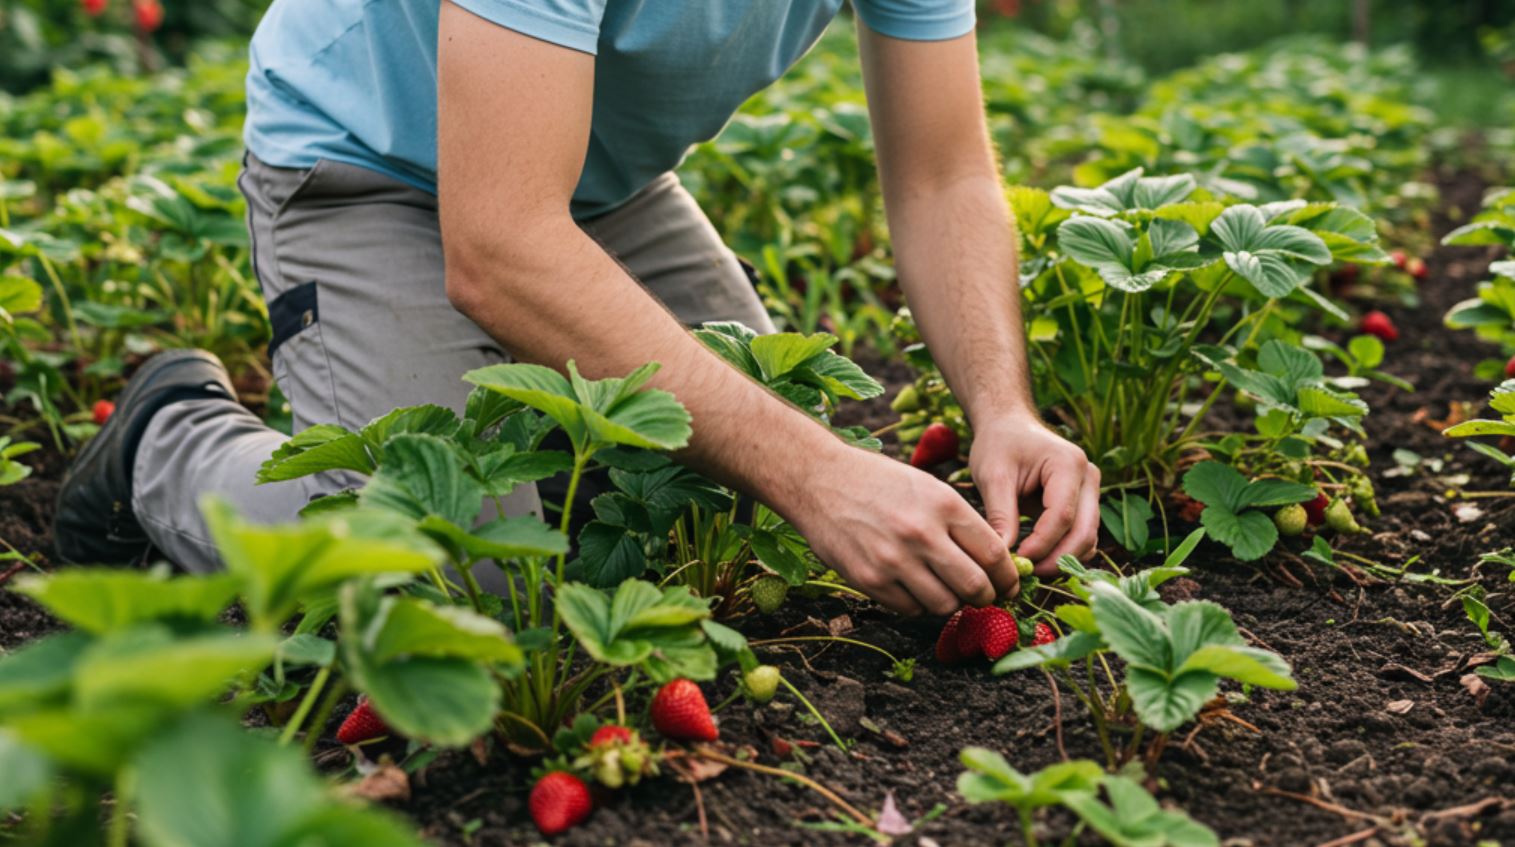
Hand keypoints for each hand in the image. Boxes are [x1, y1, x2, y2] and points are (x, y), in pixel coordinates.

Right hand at [782, 444, 1017, 615]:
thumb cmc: (879, 482)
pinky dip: (920, 605)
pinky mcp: (870, 580)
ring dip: (953, 603)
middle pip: (975, 586)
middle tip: (986, 597)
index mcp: (945, 505)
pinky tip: (915, 588)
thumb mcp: (928, 487)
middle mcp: (922, 533)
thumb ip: (961, 523)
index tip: (1008, 585)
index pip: (994, 554)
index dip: (1007, 577)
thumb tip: (994, 562)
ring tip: (947, 591)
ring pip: (945, 604)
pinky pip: (911, 609)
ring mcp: (894, 560)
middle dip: (987, 597)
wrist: (819, 480)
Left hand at [969, 413, 1100, 575]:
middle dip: (1057, 558)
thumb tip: (1002, 556)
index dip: (1041, 544)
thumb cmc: (999, 445)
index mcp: (1068, 464)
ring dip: (1063, 559)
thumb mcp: (993, 476)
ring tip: (1031, 570)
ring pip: (1088, 538)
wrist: (1008, 426)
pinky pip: (1082, 535)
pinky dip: (1065, 551)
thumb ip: (1000, 515)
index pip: (1062, 516)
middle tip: (1027, 575)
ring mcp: (1091, 490)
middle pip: (1084, 531)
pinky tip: (1039, 560)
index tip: (1017, 562)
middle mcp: (1088, 477)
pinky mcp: (1085, 502)